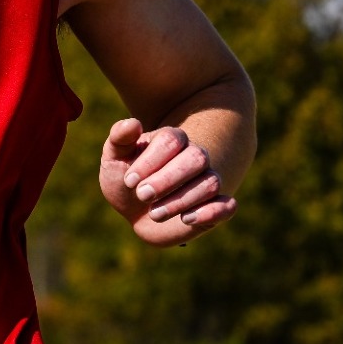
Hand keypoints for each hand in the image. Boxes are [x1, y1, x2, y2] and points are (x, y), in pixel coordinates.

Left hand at [99, 117, 236, 246]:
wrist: (135, 213)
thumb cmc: (126, 181)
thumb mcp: (114, 159)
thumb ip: (119, 138)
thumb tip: (133, 123)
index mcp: (171, 140)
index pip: (172, 140)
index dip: (151, 160)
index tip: (129, 180)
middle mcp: (195, 157)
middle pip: (196, 158)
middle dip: (167, 179)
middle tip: (142, 195)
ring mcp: (206, 182)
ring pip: (210, 182)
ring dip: (181, 200)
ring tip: (154, 213)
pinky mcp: (214, 209)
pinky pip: (228, 206)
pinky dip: (212, 212)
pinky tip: (186, 220)